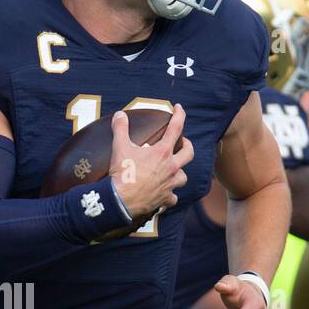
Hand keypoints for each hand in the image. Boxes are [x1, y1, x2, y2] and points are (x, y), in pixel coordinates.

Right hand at [109, 103, 192, 221]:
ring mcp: (170, 184)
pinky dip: (170, 195)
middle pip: (189, 153)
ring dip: (179, 172)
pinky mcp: (165, 199)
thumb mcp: (120, 147)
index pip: (176, 128)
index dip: (179, 115)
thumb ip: (121, 128)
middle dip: (187, 146)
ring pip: (183, 177)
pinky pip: (173, 198)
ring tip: (173, 171)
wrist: (121, 200)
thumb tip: (119, 115)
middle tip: (182, 143)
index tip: (179, 108)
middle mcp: (171, 167)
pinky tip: (165, 194)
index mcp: (162, 152)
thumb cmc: (123, 173)